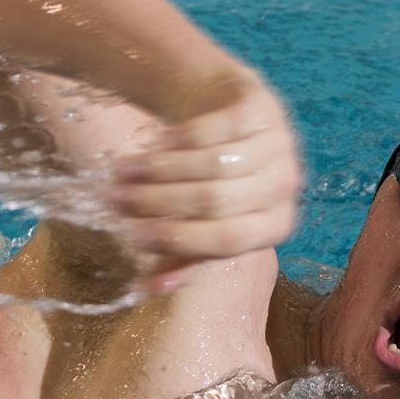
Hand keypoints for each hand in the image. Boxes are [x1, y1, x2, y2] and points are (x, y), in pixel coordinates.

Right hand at [102, 74, 302, 279]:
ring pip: (215, 163)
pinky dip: (182, 136)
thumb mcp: (202, 220)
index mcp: (276, 226)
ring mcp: (281, 145)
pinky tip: (154, 140)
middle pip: (218, 201)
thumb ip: (181, 255)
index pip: (228, 241)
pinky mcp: (265, 108)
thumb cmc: (214, 179)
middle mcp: (285, 187)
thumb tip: (148, 289)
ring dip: (161, 169)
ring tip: (121, 170)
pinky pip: (219, 126)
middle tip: (114, 199)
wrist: (225, 112)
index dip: (179, 240)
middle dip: (159, 202)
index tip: (132, 237)